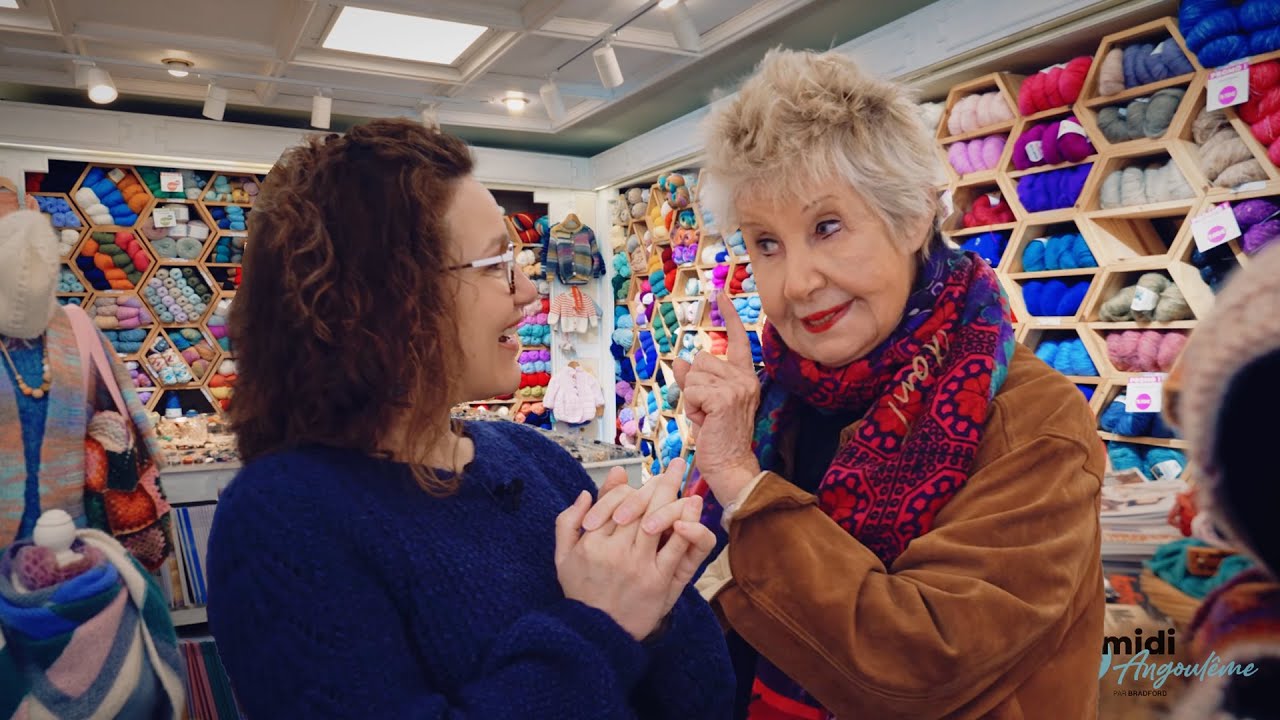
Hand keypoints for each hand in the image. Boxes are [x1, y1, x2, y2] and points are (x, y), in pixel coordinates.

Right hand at [555, 460, 702, 639]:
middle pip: (639, 505)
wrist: (597, 635)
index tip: (633, 475)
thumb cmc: (581, 594)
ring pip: (657, 519)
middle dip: (658, 481)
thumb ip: (568, 522)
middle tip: (672, 465)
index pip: (613, 502)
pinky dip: (686, 526)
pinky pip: (676, 547)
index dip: (626, 487)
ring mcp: (637, 565)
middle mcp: (614, 549)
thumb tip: (585, 493)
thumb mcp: (562, 558)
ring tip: (681, 475)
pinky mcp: (658, 581)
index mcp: (591, 541)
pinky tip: (692, 508)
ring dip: (672, 494)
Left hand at [673, 292, 762, 501]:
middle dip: (695, 385)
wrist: (729, 465)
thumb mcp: (703, 403)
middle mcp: (745, 378)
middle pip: (701, 359)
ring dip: (691, 398)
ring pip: (693, 375)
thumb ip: (694, 380)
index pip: (738, 340)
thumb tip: (681, 361)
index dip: (729, 315)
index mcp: (744, 377)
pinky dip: (691, 407)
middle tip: (706, 411)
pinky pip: (691, 389)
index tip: (721, 293)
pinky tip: (704, 422)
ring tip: (705, 418)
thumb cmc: (717, 437)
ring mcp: (737, 387)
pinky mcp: (724, 398)